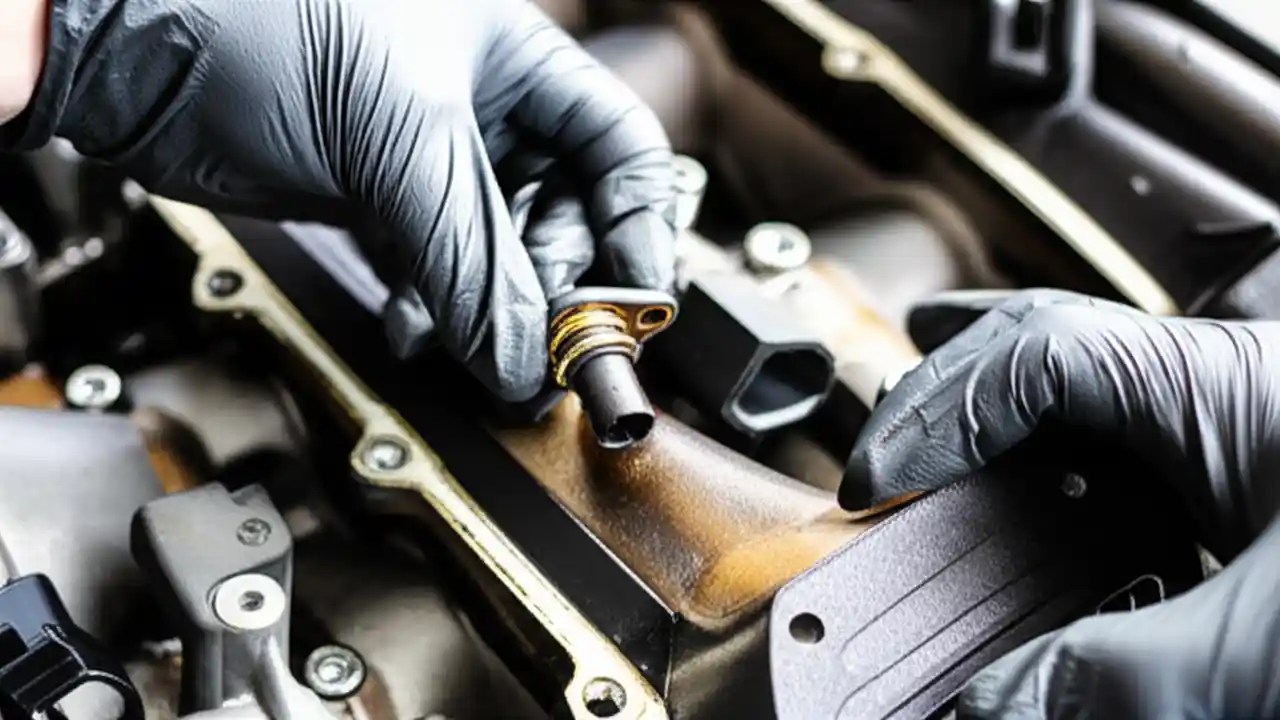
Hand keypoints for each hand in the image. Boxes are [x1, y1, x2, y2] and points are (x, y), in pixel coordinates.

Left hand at [1, 0, 675, 400]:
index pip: (619, 151)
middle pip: (563, 217)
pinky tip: (419, 330)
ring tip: (477, 350)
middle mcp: (483, 109)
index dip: (635, 232)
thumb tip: (526, 359)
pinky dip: (438, 313)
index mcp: (517, 60)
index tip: (630, 307)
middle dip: (554, 289)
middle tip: (545, 351)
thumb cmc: (256, 22)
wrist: (130, 49)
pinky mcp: (376, 201)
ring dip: (492, 315)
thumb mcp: (400, 139)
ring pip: (497, 257)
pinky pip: (437, 274)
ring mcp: (428, 159)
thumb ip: (474, 259)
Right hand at [842, 289, 1279, 717]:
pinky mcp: (1254, 456)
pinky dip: (1062, 433)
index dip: (932, 409)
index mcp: (1209, 384)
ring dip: (1002, 390)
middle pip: (1046, 335)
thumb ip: (1127, 670)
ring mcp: (1235, 410)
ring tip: (942, 416)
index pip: (1033, 354)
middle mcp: (1213, 379)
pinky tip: (1053, 477)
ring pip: (1088, 370)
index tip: (873, 483)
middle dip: (949, 367)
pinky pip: (1130, 421)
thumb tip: (995, 702)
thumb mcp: (1264, 638)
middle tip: (880, 421)